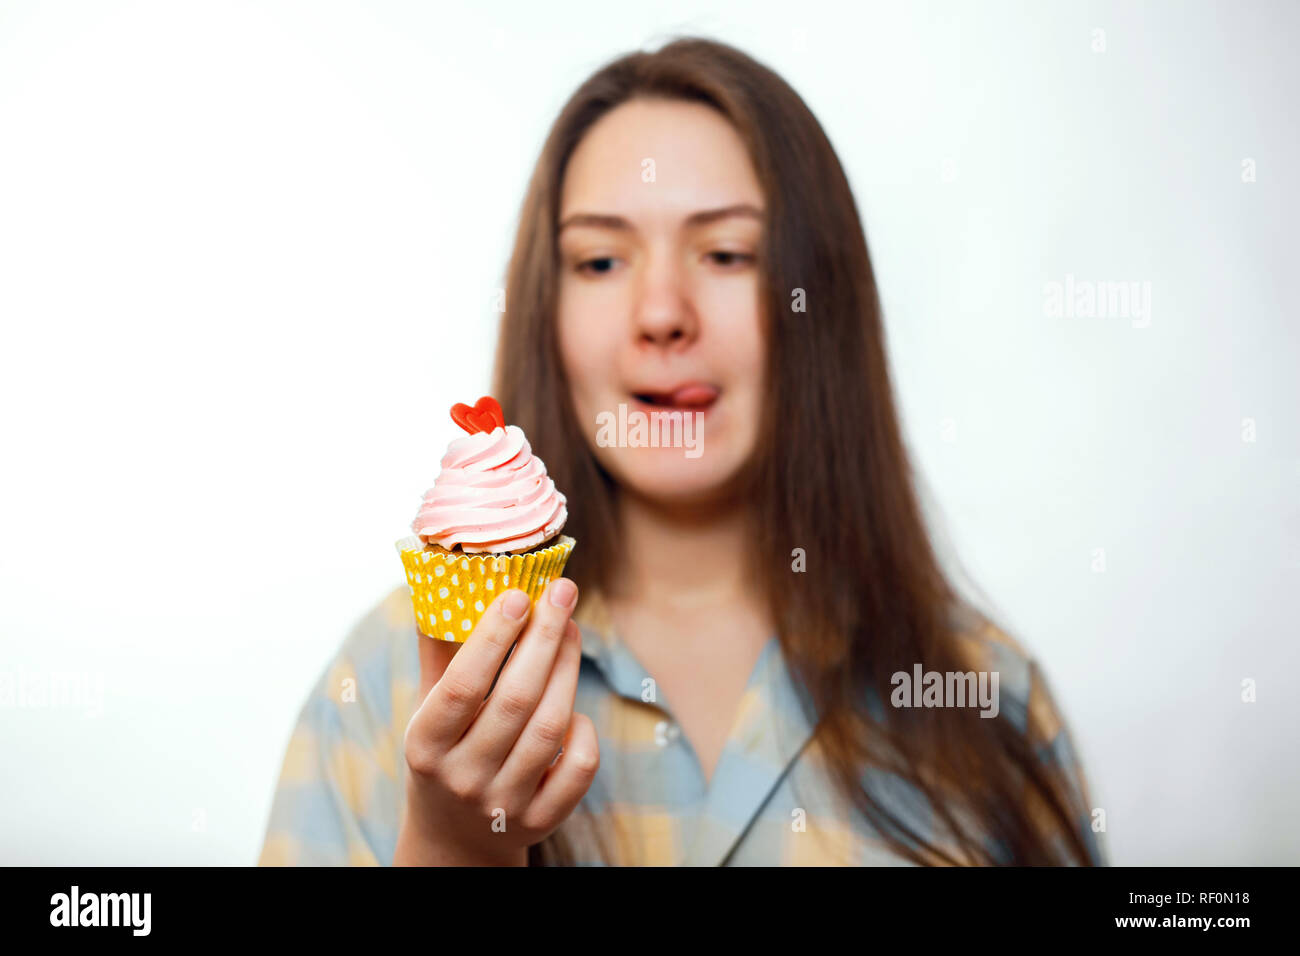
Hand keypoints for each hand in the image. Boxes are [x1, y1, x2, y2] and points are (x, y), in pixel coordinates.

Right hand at [393, 578, 598, 865]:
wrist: (453, 836)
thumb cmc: (444, 750)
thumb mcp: (429, 709)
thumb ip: (439, 650)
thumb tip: (444, 577)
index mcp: (425, 745)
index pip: (462, 685)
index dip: (493, 637)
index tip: (517, 594)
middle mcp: (463, 778)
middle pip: (516, 700)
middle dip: (545, 639)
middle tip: (563, 593)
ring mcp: (504, 803)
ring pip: (551, 727)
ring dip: (568, 670)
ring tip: (571, 630)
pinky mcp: (541, 820)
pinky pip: (579, 767)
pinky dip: (584, 730)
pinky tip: (574, 706)